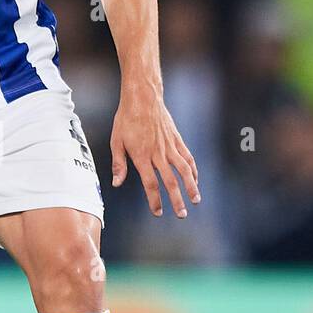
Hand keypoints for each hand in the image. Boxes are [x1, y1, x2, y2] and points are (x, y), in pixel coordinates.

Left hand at [110, 89, 199, 217]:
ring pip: (184, 170)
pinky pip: (188, 157)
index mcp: (141, 156)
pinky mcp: (176, 139)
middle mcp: (158, 153)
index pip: (150, 183)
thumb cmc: (126, 119)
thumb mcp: (116, 141)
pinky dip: (193, 169)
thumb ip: (118, 164)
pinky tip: (196, 179)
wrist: (142, 97)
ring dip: (191, 187)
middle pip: (170, 181)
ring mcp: (169, 146)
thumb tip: (116, 183)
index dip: (155, 200)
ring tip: (196, 200)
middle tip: (182, 215)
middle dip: (177, 200)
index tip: (158, 212)